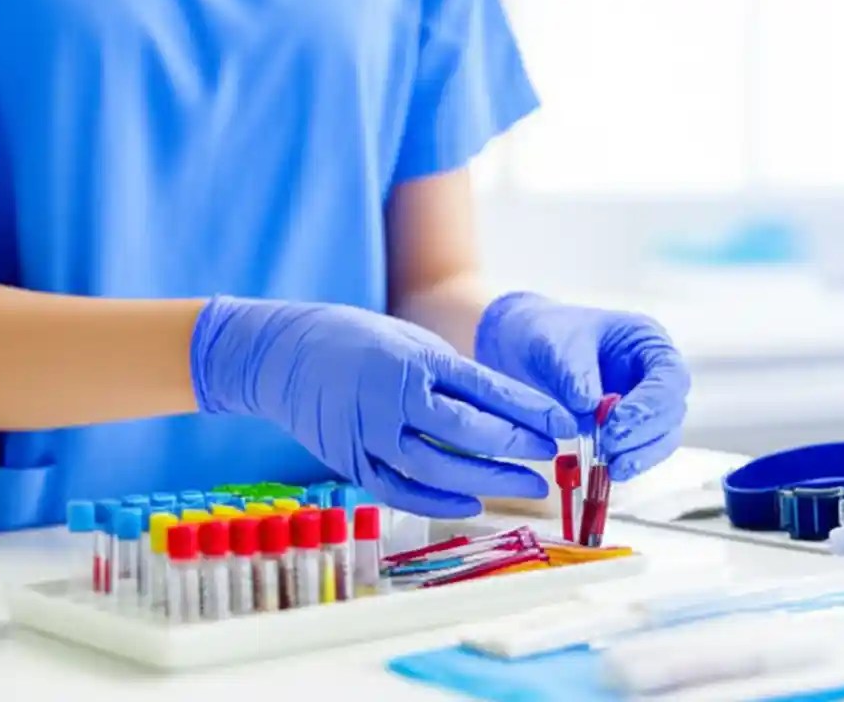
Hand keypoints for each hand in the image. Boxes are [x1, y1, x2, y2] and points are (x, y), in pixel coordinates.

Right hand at [189, 296, 575, 516]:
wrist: (282, 354)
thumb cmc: (359, 342)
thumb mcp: (414, 344)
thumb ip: (455, 378)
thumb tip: (514, 411)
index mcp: (416, 359)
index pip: (487, 389)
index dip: (529, 411)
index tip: (562, 424)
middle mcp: (394, 396)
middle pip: (469, 433)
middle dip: (517, 447)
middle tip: (550, 457)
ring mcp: (369, 432)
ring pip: (438, 467)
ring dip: (488, 480)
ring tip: (527, 485)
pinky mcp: (351, 460)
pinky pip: (401, 489)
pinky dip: (439, 498)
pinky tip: (472, 501)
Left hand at [475, 292, 690, 481]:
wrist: (526, 348)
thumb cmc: (546, 334)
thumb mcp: (553, 343)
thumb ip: (573, 372)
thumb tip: (589, 406)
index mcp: (646, 340)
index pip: (669, 375)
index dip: (650, 405)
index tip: (616, 424)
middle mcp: (655, 372)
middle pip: (671, 410)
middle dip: (644, 435)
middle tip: (610, 450)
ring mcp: (645, 401)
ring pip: (662, 435)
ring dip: (639, 455)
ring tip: (610, 469)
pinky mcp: (630, 426)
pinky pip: (640, 449)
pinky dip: (627, 462)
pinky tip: (607, 472)